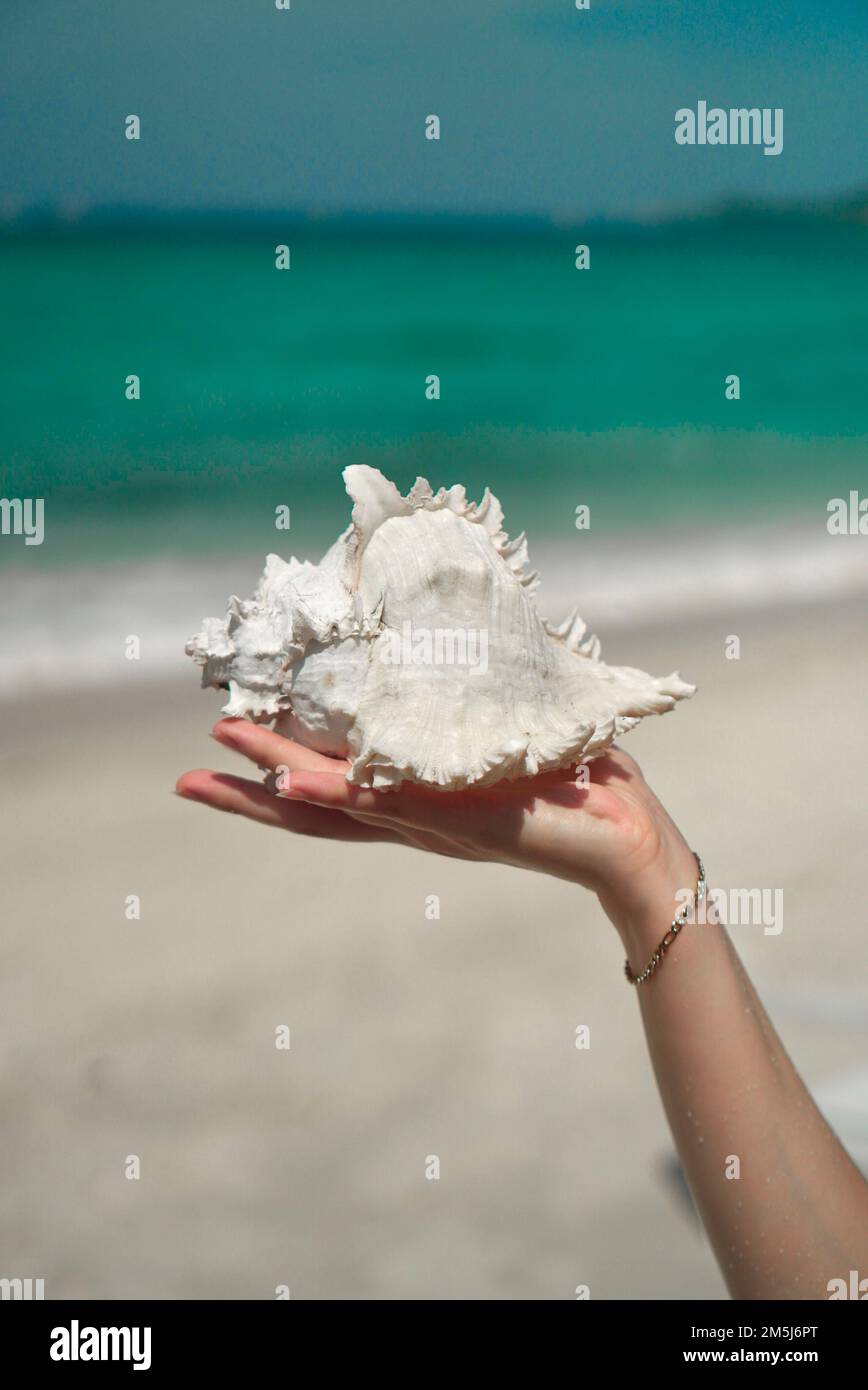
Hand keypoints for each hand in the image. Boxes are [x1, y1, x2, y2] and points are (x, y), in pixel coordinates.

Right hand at [177, 720, 698, 940]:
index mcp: (416, 798)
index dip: (273, 769)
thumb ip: (471, 708)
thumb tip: (450, 648)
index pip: (329, 787)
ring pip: (336, 806)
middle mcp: (411, 817)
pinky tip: (291, 784)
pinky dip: (337, 797)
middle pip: (311, 810)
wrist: (629, 837)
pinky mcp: (462, 822)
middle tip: (185, 778)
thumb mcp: (509, 733)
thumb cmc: (575, 782)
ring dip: (274, 784)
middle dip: (248, 793)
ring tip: (218, 762)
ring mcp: (431, 822)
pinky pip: (389, 808)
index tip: (224, 742)